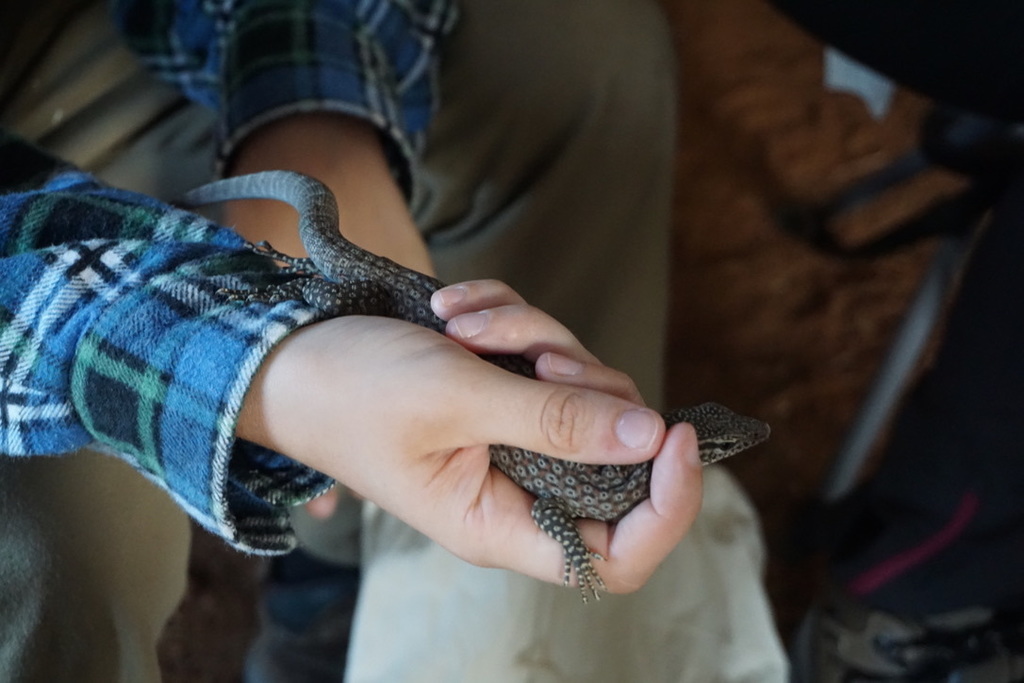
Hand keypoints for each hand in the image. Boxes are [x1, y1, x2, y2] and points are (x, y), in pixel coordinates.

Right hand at [237, 280, 702, 593]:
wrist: (289, 356)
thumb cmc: (351, 393)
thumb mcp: (454, 400)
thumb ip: (554, 420)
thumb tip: (650, 436)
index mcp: (499, 523)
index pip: (618, 556)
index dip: (667, 505)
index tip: (676, 434)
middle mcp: (515, 487)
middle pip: (613, 449)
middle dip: (580, 383)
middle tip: (525, 353)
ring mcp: (511, 437)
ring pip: (582, 387)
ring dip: (534, 337)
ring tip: (463, 322)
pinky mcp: (503, 393)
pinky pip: (544, 351)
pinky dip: (510, 320)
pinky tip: (456, 311)